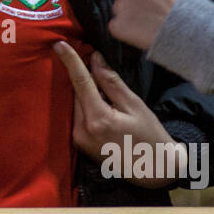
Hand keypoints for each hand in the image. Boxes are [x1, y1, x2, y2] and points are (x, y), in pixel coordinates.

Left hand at [52, 42, 178, 188]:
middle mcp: (81, 130)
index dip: (70, 60)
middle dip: (83, 76)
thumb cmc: (150, 136)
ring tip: (106, 92)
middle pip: (76, 93)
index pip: (80, 82)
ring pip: (75, 104)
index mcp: (97, 119)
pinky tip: (102, 105)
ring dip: (85, 92)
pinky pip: (77, 116)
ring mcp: (78, 140)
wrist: (154, 170)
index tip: (58, 44)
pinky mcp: (79, 144)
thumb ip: (111, 82)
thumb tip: (95, 59)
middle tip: (98, 65)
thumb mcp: (134, 105)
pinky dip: (85, 105)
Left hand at [86, 0, 193, 49]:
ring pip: (118, 7)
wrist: (189, 30)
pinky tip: (142, 29)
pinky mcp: (118, 26)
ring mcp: (121, 6)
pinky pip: (116, 25)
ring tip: (149, 18)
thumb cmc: (184, 1)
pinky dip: (125, 28)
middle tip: (147, 4)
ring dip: (128, 12)